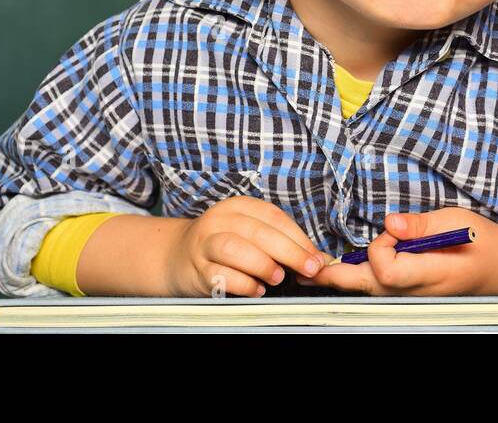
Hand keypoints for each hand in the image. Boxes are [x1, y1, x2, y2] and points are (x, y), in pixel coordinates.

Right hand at [164, 195, 331, 296]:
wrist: (177, 255)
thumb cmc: (225, 244)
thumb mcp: (250, 234)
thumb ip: (282, 243)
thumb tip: (320, 260)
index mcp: (238, 207)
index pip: (274, 217)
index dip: (299, 238)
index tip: (317, 258)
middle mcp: (219, 220)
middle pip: (258, 232)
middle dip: (289, 252)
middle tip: (308, 269)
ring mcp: (205, 244)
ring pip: (235, 248)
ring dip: (262, 264)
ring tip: (278, 278)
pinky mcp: (197, 269)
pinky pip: (221, 276)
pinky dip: (243, 284)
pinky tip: (257, 289)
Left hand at [294, 208, 497, 295]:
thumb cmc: (485, 242)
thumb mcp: (457, 221)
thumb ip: (421, 225)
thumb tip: (389, 224)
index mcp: (432, 274)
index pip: (386, 271)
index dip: (379, 249)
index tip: (392, 231)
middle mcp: (418, 292)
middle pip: (368, 288)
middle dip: (335, 278)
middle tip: (306, 270)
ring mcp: (414, 296)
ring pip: (370, 291)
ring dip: (342, 279)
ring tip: (313, 271)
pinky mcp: (411, 293)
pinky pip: (379, 289)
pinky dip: (358, 279)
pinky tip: (341, 271)